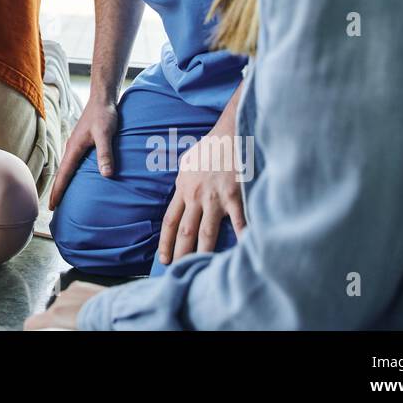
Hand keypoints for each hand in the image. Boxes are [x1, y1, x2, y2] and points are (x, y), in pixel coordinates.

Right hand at [24, 281, 107, 329]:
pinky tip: (84, 308)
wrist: (121, 311)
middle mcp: (60, 300)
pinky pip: (70, 294)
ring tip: (79, 319)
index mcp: (57, 315)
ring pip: (60, 303)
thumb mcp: (76, 329)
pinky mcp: (80, 284)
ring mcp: (70, 290)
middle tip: (67, 327)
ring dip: (65, 311)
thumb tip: (58, 327)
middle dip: (55, 321)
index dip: (31, 329)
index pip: (32, 323)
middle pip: (50, 313)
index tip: (33, 331)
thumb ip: (60, 326)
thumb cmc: (100, 324)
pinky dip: (74, 301)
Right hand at [48, 90, 118, 210]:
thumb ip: (105, 154)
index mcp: (74, 148)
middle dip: (57, 190)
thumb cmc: (103, 115)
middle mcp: (72, 148)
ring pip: (67, 168)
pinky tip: (76, 177)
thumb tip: (106, 175)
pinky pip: (73, 163)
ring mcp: (76, 145)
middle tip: (54, 207)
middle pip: (62, 173)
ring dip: (64, 182)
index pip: (63, 174)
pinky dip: (71, 173)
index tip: (52, 206)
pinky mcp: (82, 143)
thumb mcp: (105, 134)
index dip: (58, 191)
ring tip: (63, 196)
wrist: (102, 99)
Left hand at [157, 120, 245, 263]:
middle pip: (185, 231)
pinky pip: (237, 222)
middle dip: (180, 253)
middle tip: (177, 271)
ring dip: (202, 254)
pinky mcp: (235, 195)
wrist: (230, 131)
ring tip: (201, 270)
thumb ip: (183, 180)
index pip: (170, 220)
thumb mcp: (187, 161)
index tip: (163, 257)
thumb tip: (179, 192)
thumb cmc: (211, 145)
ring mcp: (215, 197)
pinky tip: (240, 254)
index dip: (165, 241)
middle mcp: (196, 196)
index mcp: (183, 188)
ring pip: (206, 233)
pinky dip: (239, 239)